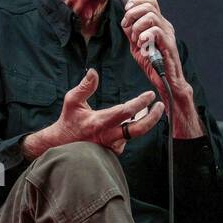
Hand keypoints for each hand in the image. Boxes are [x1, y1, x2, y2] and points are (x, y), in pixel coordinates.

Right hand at [27, 69, 163, 156]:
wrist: (62, 146)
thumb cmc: (68, 122)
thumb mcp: (72, 101)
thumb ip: (84, 87)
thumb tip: (93, 71)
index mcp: (100, 122)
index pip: (126, 112)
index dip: (140, 103)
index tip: (150, 95)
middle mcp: (109, 136)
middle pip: (138, 129)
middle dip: (152, 118)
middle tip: (160, 106)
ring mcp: (113, 145)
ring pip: (134, 134)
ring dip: (143, 121)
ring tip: (151, 109)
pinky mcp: (114, 151)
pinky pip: (128, 138)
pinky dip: (133, 128)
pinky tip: (134, 119)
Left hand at [120, 0, 187, 105]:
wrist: (165, 81)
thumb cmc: (153, 64)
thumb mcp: (137, 46)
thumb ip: (131, 33)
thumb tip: (125, 21)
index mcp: (158, 24)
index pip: (150, 2)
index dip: (136, 2)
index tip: (126, 12)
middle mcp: (165, 26)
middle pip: (149, 6)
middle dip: (132, 13)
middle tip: (127, 26)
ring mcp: (168, 34)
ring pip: (151, 16)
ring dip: (137, 27)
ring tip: (136, 40)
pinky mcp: (168, 44)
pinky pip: (156, 31)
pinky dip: (144, 36)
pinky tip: (142, 45)